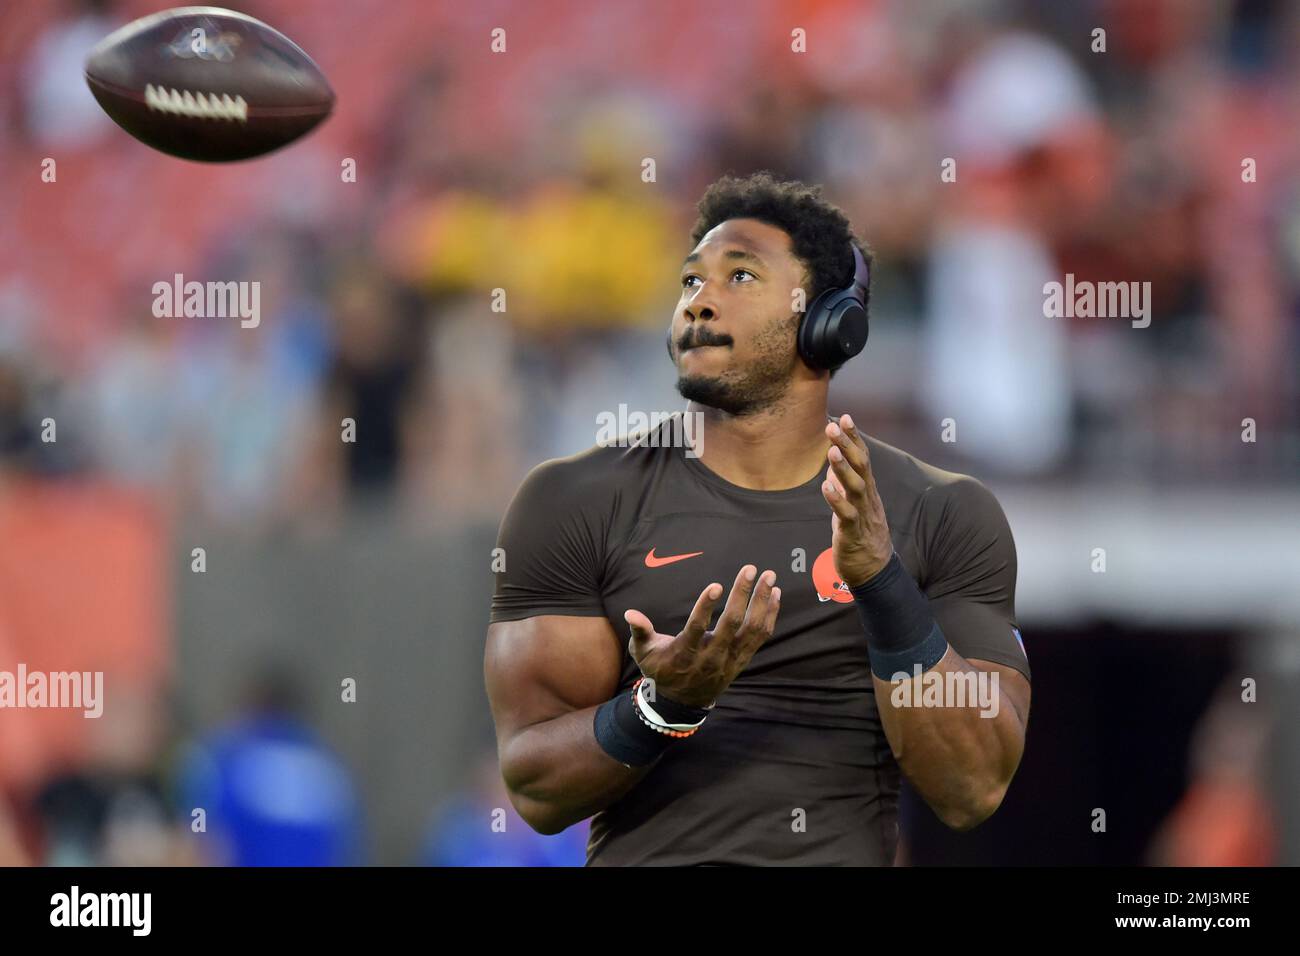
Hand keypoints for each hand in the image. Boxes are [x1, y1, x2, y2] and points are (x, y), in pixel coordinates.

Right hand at [624, 564, 780, 708]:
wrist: (683, 701)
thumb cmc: (662, 670)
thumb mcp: (644, 654)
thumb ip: (640, 632)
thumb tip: (630, 613)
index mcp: (686, 653)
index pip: (697, 628)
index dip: (706, 607)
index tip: (716, 585)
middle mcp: (712, 656)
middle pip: (732, 624)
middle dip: (743, 595)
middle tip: (750, 570)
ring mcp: (730, 658)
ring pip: (751, 629)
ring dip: (762, 602)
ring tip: (768, 576)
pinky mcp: (742, 658)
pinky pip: (761, 636)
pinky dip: (770, 615)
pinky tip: (774, 594)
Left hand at [821, 413, 892, 588]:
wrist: (873, 570)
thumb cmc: (860, 534)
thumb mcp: (852, 503)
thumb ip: (844, 482)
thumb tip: (833, 461)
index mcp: (867, 490)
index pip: (863, 458)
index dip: (854, 438)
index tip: (845, 417)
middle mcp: (867, 498)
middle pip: (861, 467)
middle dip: (847, 446)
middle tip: (833, 426)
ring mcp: (862, 515)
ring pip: (855, 488)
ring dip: (843, 469)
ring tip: (831, 452)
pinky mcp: (852, 533)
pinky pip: (846, 515)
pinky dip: (836, 500)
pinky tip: (826, 487)